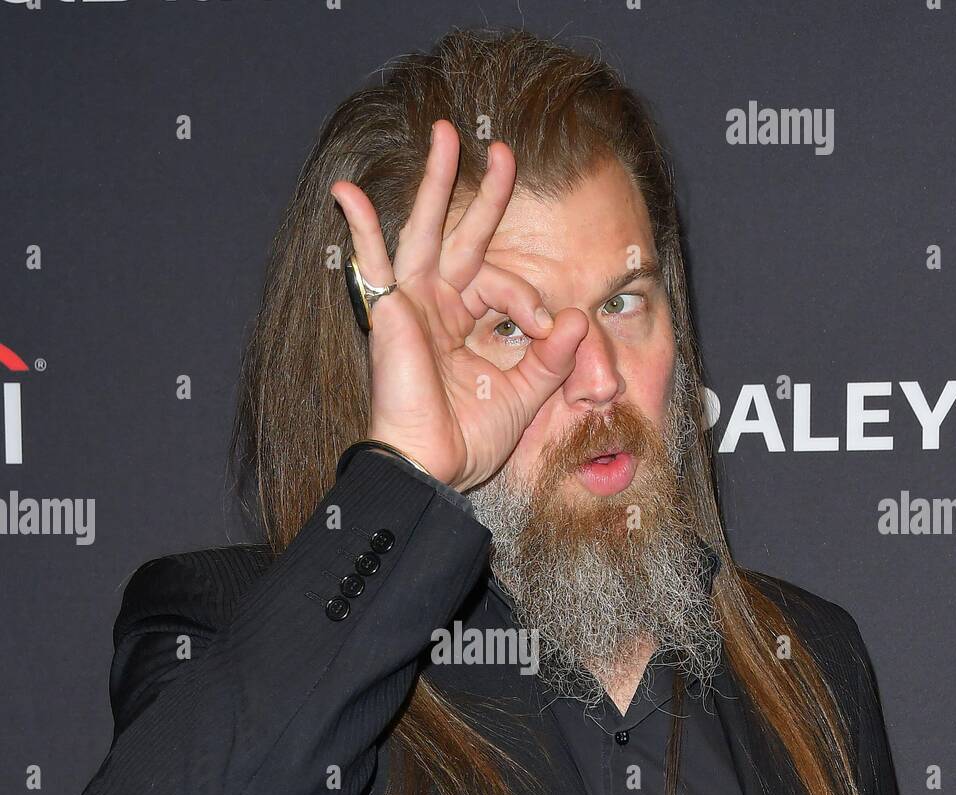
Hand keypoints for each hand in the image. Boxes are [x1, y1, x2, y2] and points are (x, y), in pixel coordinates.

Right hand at [330, 120, 588, 491]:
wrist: (433, 467)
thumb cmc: (469, 439)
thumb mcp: (526, 393)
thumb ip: (553, 356)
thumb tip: (578, 316)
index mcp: (466, 325)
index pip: (503, 283)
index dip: (530, 296)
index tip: (546, 327)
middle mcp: (437, 308)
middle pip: (463, 237)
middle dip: (483, 194)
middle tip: (502, 150)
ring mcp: (412, 305)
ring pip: (424, 230)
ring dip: (433, 182)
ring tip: (444, 134)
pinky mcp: (390, 312)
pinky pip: (371, 262)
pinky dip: (359, 227)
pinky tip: (346, 193)